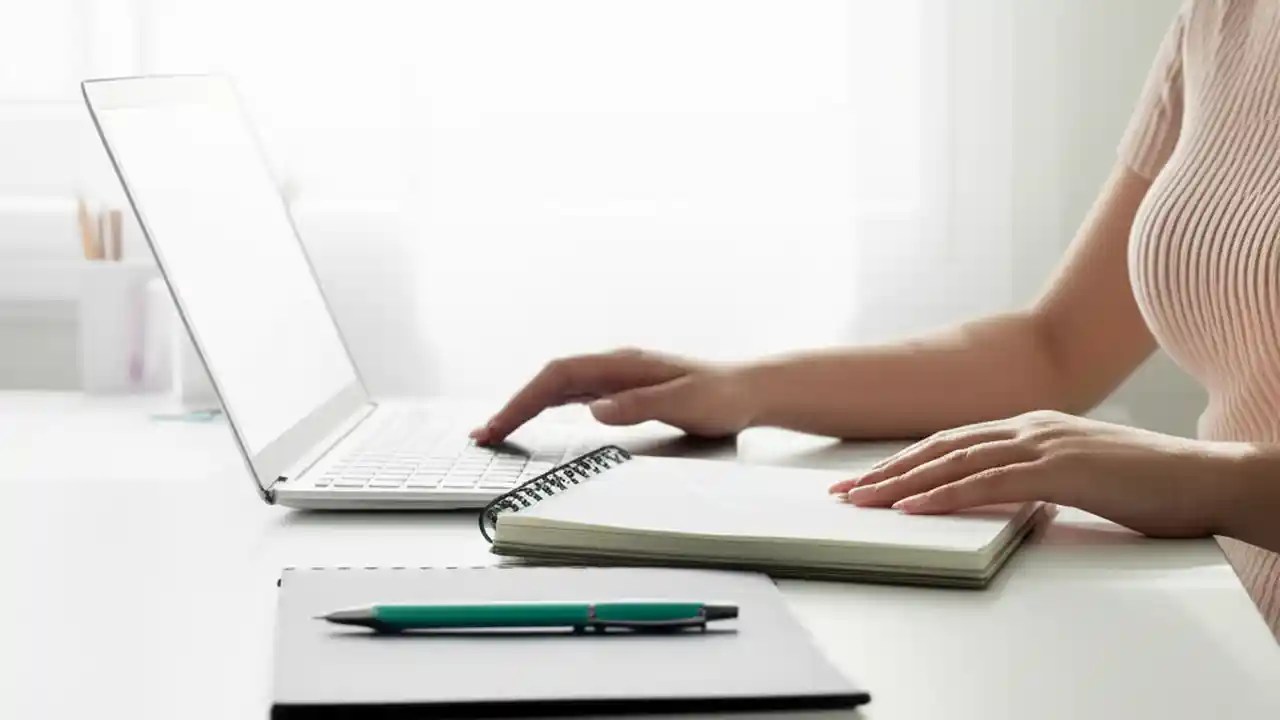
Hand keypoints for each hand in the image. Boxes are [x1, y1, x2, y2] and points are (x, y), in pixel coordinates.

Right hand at [470, 348, 755, 443]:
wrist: (750, 389)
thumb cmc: (722, 396)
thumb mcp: (684, 404)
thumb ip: (638, 405)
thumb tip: (594, 409)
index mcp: (623, 365)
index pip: (558, 376)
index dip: (523, 399)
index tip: (499, 423)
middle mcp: (615, 366)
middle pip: (550, 380)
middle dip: (514, 405)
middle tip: (484, 434)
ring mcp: (619, 376)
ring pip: (560, 385)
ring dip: (527, 404)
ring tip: (499, 427)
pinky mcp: (625, 388)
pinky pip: (576, 392)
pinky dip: (549, 404)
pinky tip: (541, 414)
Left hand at [828, 410, 1250, 537]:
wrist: (1205, 477)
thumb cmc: (1145, 482)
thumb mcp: (1075, 474)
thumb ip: (1033, 475)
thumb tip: (999, 493)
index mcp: (1029, 425)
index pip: (951, 441)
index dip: (904, 460)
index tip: (867, 480)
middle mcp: (1028, 427)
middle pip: (940, 447)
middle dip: (886, 471)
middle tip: (845, 492)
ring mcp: (1044, 444)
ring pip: (955, 462)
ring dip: (903, 484)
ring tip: (863, 502)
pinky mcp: (1061, 470)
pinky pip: (989, 484)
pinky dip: (946, 495)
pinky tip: (914, 508)